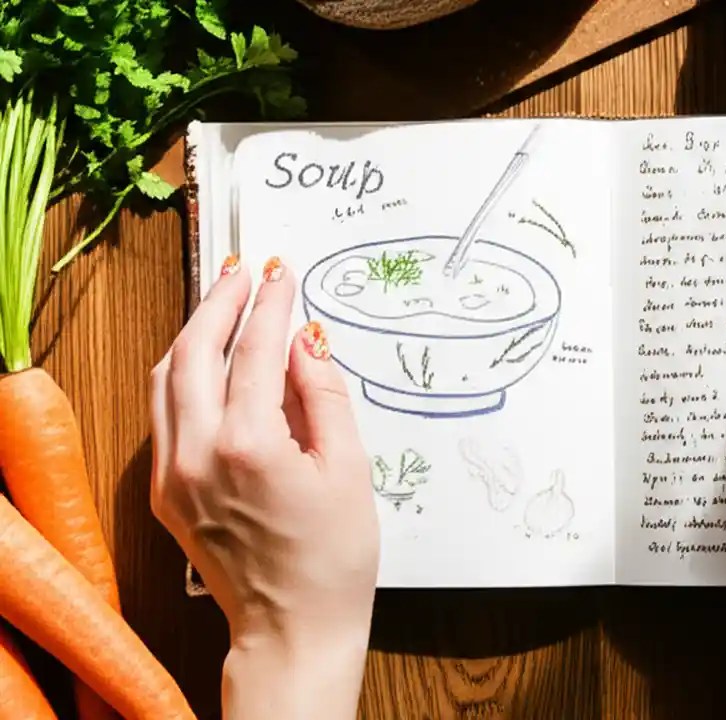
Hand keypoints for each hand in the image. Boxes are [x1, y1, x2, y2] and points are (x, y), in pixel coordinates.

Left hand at [149, 255, 378, 718]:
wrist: (293, 627)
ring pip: (166, 378)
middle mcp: (198, 454)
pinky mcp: (166, 492)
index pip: (255, 352)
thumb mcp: (349, 469)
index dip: (271, 306)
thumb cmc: (332, 558)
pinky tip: (206, 361)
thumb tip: (307, 341)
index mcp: (248, 446)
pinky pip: (162, 415)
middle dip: (220, 304)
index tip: (281, 273)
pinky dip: (181, 375)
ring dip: (193, 333)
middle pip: (195, 351)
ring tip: (223, 304)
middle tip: (245, 271)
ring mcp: (174, 474)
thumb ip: (325, 396)